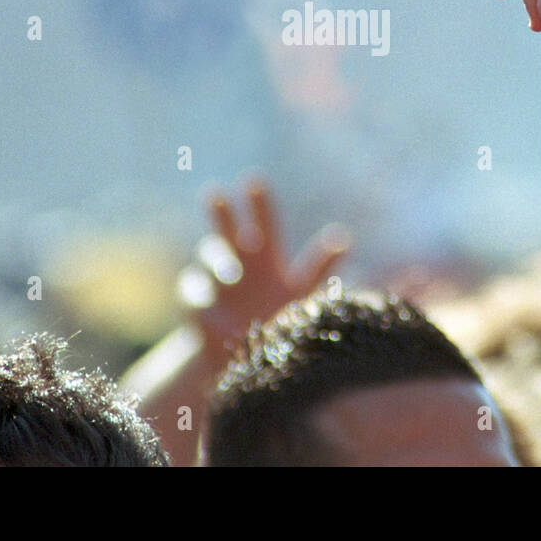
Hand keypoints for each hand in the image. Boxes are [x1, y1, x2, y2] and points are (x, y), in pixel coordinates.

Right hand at [182, 177, 350, 359]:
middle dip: (221, 211)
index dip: (259, 202)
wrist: (248, 359)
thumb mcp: (306, 293)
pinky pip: (195, 293)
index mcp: (266, 256)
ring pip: (208, 253)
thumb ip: (322, 266)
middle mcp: (237, 261)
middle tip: (216, 194)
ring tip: (232, 273)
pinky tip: (218, 317)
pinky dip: (205, 299)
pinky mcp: (196, 303)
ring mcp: (214, 281)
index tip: (253, 181)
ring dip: (217, 258)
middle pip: (227, 228)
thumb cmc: (283, 320)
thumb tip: (345, 239)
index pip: (263, 222)